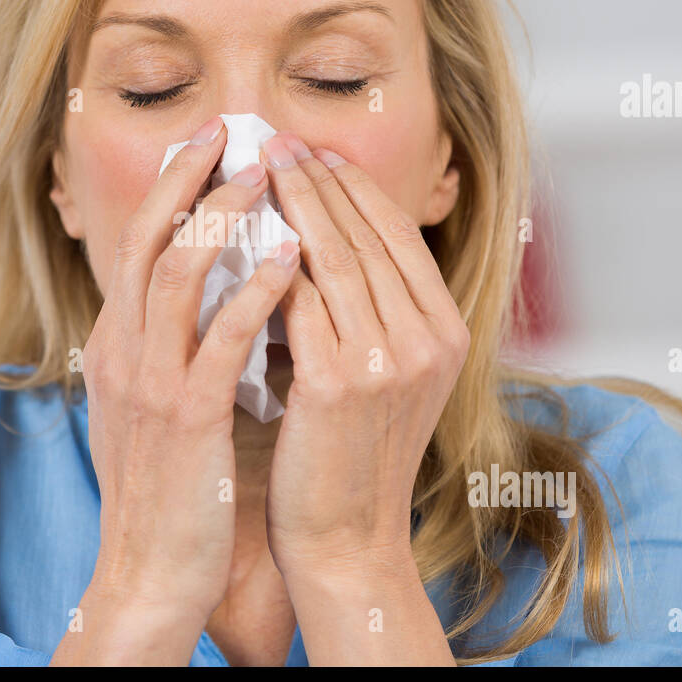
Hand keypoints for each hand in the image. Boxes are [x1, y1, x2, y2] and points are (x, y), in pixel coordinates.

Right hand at [59, 114, 301, 663]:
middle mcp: (122, 352)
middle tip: (232, 129)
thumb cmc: (166, 492)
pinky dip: (255, 291)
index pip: (137, 246)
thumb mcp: (154, 406)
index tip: (208, 144)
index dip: (170, 188)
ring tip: (267, 176)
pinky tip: (293, 258)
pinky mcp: (185, 418)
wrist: (149, 574)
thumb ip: (170, 348)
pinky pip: (219, 339)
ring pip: (176, 273)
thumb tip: (204, 300)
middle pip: (146, 240)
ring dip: (221, 217)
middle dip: (188, 177)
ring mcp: (149, 383)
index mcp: (117, 346)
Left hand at [261, 131, 469, 585]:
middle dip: (316, 179)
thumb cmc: (348, 459)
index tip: (313, 150)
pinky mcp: (340, 382)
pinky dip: (265, 259)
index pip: (398, 236)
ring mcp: (389, 360)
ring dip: (288, 201)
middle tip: (274, 137)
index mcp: (446, 333)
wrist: (344, 543)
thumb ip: (366, 311)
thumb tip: (311, 238)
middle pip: (367, 234)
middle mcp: (429, 340)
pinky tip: (235, 228)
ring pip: (332, 255)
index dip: (354, 186)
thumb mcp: (381, 376)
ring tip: (251, 164)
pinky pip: (297, 298)